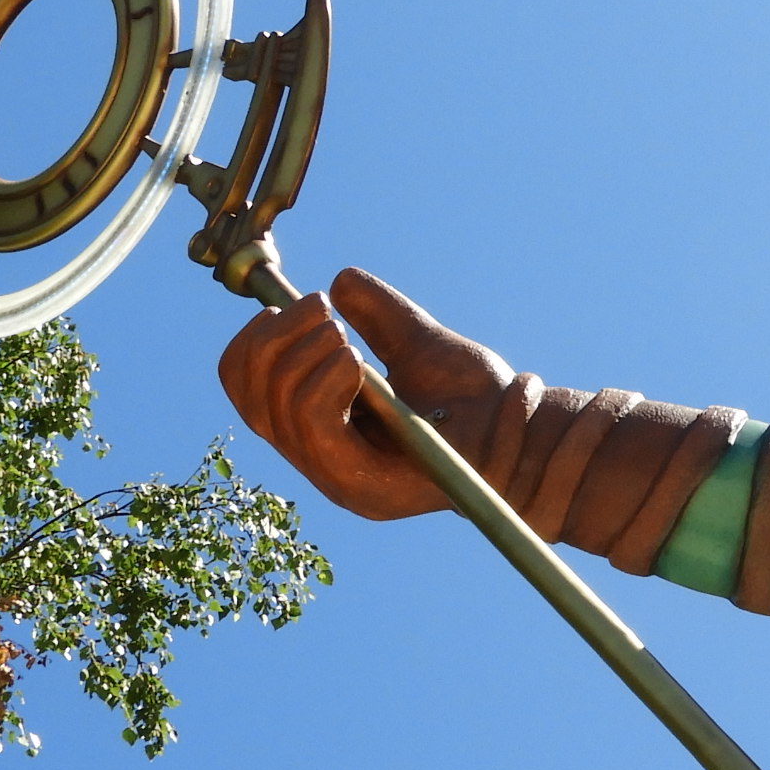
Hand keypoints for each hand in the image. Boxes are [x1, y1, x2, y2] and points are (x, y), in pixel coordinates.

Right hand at [217, 267, 510, 519]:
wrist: (522, 431)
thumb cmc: (475, 396)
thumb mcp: (415, 341)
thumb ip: (376, 313)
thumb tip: (341, 281)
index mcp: (322, 431)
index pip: (247, 393)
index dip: (251, 346)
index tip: (285, 308)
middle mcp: (321, 461)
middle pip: (251, 399)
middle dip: (275, 341)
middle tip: (323, 312)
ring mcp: (338, 479)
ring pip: (279, 410)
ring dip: (305, 357)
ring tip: (347, 338)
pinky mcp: (363, 488)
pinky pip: (315, 431)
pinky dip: (326, 385)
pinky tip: (354, 361)